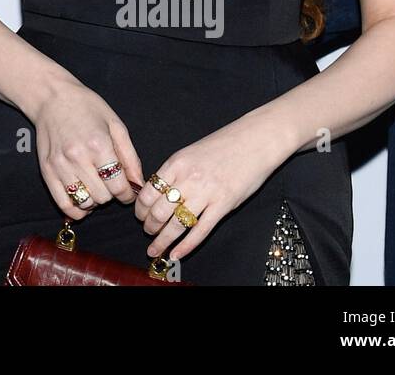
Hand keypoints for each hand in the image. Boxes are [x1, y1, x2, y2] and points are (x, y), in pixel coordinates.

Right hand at [31, 80, 146, 219]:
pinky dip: (76, 209)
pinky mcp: (46, 170)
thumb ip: (130, 157)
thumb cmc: (86, 107)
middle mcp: (78, 157)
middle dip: (112, 194)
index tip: (128, 191)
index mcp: (98, 144)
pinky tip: (83, 199)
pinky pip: (63, 203)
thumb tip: (139, 184)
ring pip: (85, 202)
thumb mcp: (115, 125)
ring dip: (95, 200)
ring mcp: (60, 165)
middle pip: (103, 197)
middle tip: (110, 182)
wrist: (52, 97)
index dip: (128, 194)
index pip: (119, 186)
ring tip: (96, 186)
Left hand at [135, 113, 289, 262]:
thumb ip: (175, 172)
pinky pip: (200, 230)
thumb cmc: (223, 145)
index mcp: (176, 163)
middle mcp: (188, 179)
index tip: (140, 216)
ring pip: (176, 224)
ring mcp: (206, 193)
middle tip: (148, 232)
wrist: (255, 140)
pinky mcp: (224, 205)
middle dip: (149, 226)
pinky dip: (186, 246)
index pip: (148, 192)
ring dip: (162, 239)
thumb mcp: (190, 153)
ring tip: (155, 248)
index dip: (140, 209)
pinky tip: (176, 254)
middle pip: (159, 210)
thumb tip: (158, 193)